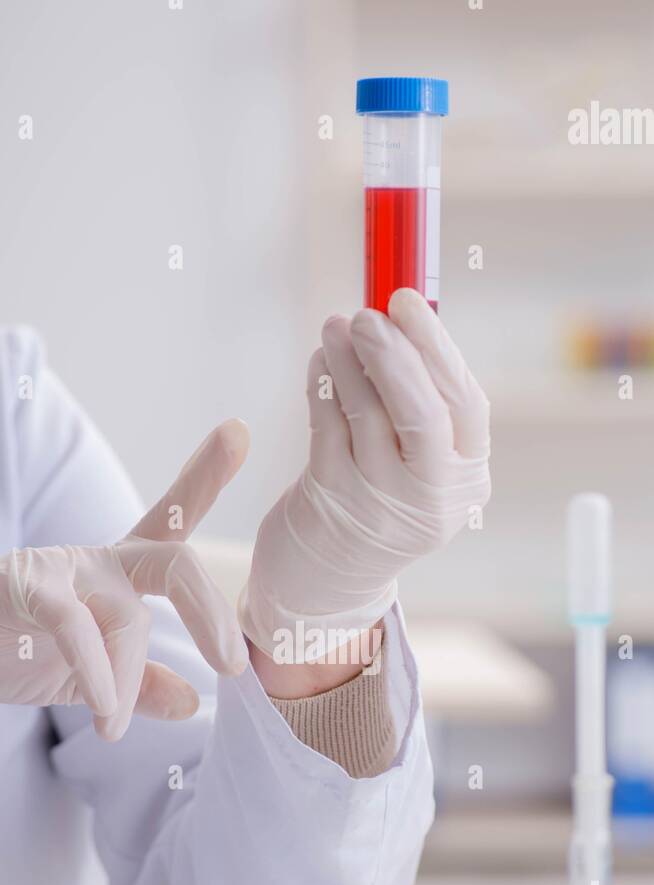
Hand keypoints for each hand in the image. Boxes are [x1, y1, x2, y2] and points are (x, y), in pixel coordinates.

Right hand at [0, 419, 249, 739]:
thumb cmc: (16, 653)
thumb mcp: (90, 682)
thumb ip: (139, 687)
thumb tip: (191, 702)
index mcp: (120, 575)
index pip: (173, 523)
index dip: (205, 474)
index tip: (240, 430)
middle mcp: (98, 562)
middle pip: (175, 562)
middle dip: (210, 609)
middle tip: (232, 664)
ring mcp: (62, 569)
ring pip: (127, 615)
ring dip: (125, 680)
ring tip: (109, 727)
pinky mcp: (25, 585)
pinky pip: (76, 625)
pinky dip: (97, 672)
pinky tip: (103, 709)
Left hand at [239, 288, 490, 662]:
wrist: (327, 582)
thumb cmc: (377, 501)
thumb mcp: (417, 465)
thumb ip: (420, 401)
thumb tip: (400, 314)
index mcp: (464, 480)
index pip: (463, 404)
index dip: (436, 346)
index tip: (408, 300)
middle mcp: (429, 498)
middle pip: (422, 413)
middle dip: (394, 353)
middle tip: (368, 314)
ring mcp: (378, 503)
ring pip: (367, 414)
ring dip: (349, 360)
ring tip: (336, 328)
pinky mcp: (329, 500)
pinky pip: (325, 426)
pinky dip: (322, 384)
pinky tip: (321, 362)